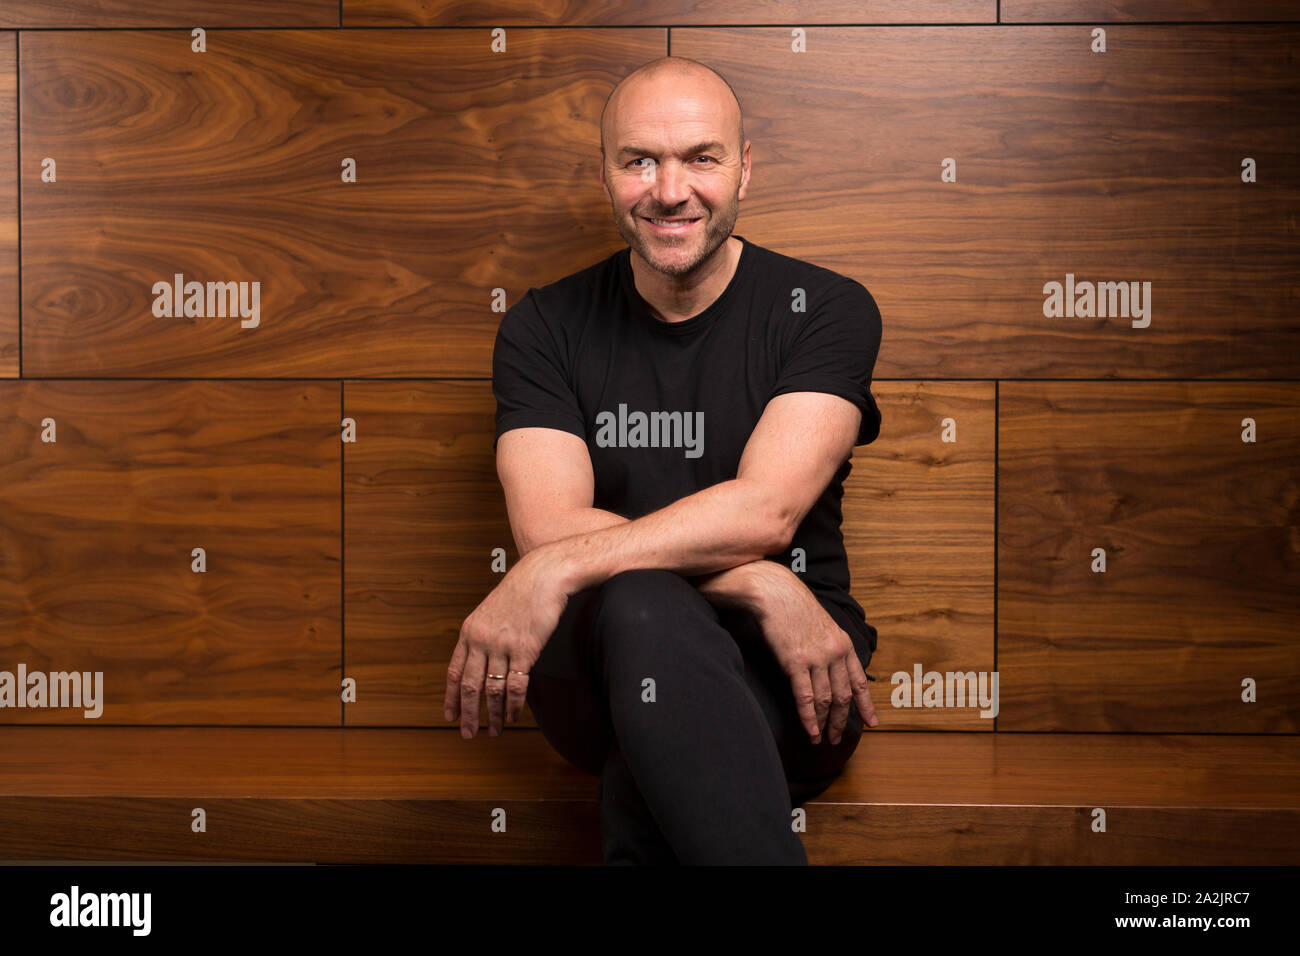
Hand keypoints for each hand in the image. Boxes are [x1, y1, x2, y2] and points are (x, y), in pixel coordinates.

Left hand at [443, 544, 570, 738]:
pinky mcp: (524, 650)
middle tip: (468, 734)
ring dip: (493, 714)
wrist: (543, 575)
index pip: (455, 672)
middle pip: (470, 686)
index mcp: (470, 631)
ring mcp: (502, 646)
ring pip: (492, 690)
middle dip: (468, 714)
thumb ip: (483, 634)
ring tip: (494, 731)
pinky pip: (516, 686)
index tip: (450, 715)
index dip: (452, 697)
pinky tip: (514, 715)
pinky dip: (514, 705)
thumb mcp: (491, 610)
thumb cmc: (522, 590)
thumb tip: (482, 659)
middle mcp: (481, 640)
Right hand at [747, 563, 878, 743]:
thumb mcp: (824, 625)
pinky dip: (808, 717)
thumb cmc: (795, 607)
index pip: (860, 682)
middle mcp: (835, 653)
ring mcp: (816, 658)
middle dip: (841, 721)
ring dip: (824, 723)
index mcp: (844, 644)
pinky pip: (805, 696)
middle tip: (837, 738)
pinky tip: (810, 730)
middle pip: (843, 696)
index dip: (867, 705)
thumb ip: (831, 647)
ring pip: (825, 700)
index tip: (872, 723)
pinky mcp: (796, 662)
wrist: (776, 593)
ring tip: (820, 738)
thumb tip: (832, 669)